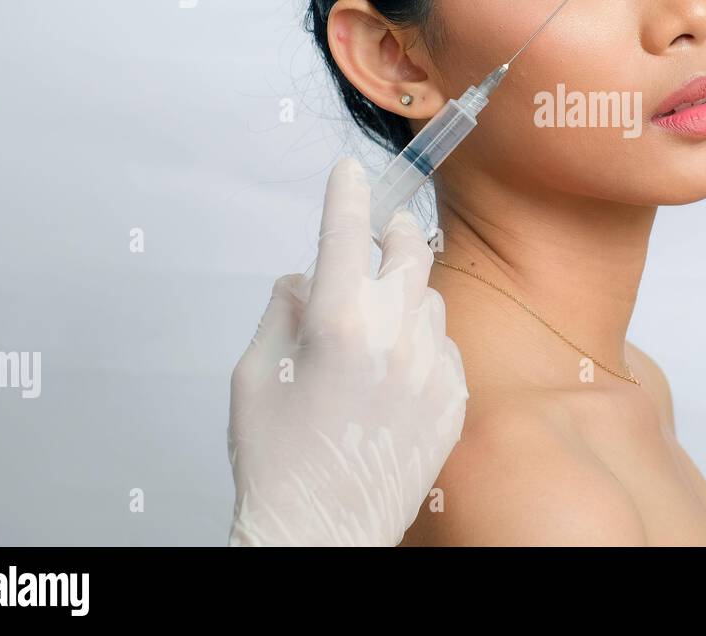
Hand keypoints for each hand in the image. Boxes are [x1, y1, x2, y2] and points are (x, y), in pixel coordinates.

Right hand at [227, 157, 467, 545]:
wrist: (323, 531)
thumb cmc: (279, 462)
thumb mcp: (252, 376)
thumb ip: (281, 312)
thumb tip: (304, 279)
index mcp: (337, 324)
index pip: (346, 233)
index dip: (347, 194)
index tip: (350, 173)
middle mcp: (393, 337)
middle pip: (409, 251)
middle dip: (391, 233)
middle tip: (379, 234)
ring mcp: (431, 368)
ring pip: (431, 300)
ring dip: (406, 295)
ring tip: (375, 327)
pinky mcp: (453, 399)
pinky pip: (445, 347)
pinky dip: (422, 343)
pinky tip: (395, 372)